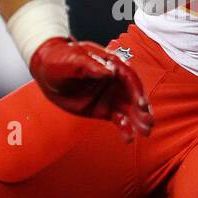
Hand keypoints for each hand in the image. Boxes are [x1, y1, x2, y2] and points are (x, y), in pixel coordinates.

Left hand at [29, 37, 153, 141]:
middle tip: (149, 121)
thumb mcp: (72, 60)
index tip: (142, 103)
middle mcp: (116, 81)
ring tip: (146, 132)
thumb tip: (109, 72)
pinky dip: (125, 128)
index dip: (137, 90)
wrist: (48, 70)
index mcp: (111, 64)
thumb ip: (90, 65)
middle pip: (134, 94)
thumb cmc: (60, 60)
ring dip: (138, 120)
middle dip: (143, 108)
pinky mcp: (105, 109)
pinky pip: (119, 119)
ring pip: (130, 109)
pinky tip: (128, 138)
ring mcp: (112, 95)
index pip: (129, 77)